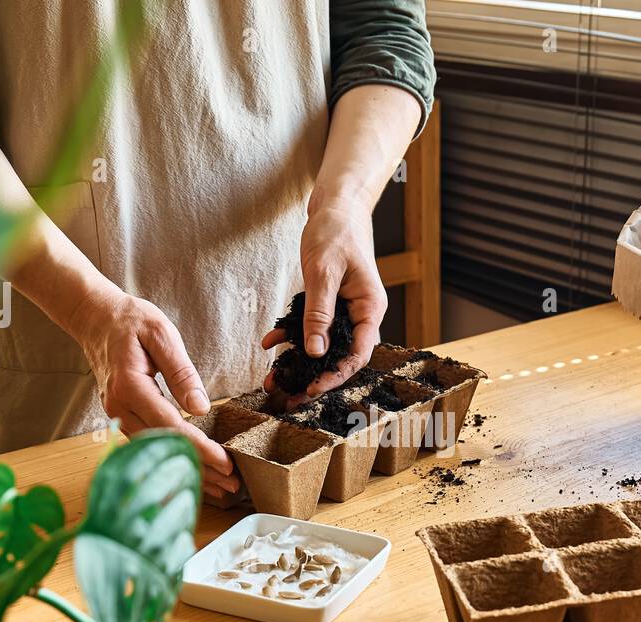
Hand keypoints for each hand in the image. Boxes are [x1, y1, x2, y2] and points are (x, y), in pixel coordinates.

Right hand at [68, 285, 239, 498]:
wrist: (95, 318)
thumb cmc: (131, 321)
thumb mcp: (162, 334)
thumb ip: (182, 372)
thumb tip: (201, 408)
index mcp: (130, 387)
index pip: (171, 427)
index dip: (200, 449)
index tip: (226, 464)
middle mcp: (119, 407)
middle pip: (163, 448)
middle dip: (199, 469)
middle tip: (232, 486)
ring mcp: (115, 415)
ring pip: (154, 452)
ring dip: (186, 469)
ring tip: (219, 485)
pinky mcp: (120, 416)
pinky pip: (146, 445)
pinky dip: (170, 459)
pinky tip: (191, 470)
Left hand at [262, 198, 384, 400]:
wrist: (335, 207)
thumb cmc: (335, 232)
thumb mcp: (323, 272)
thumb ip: (318, 313)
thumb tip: (315, 351)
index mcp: (369, 308)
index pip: (357, 354)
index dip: (335, 376)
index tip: (311, 389)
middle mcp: (360, 314)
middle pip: (340, 356)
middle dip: (314, 377)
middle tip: (289, 396)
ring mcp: (344, 310)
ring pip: (323, 346)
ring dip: (300, 362)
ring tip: (275, 379)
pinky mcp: (329, 304)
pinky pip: (311, 328)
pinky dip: (292, 337)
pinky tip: (270, 343)